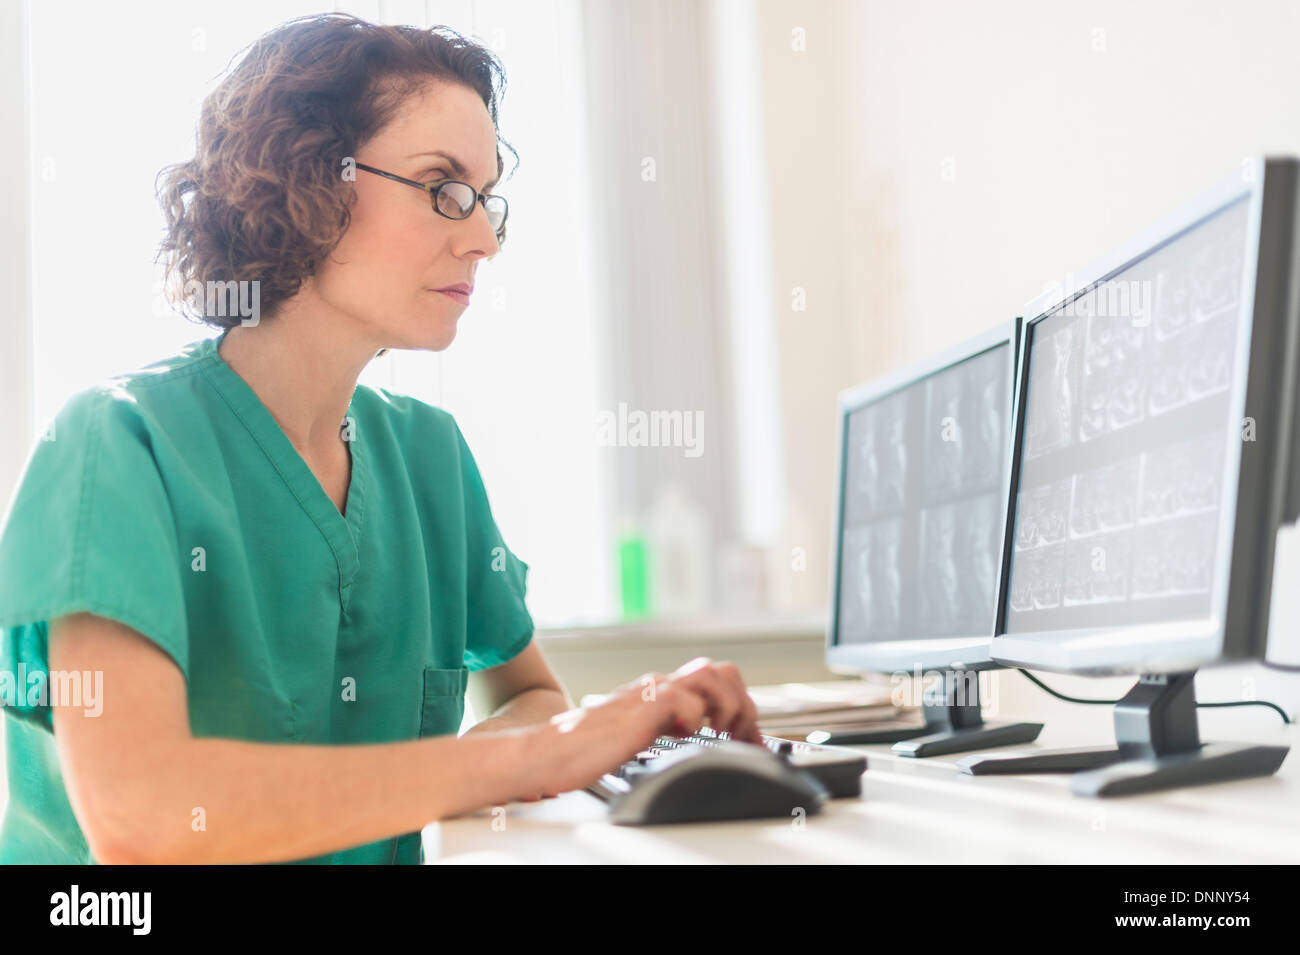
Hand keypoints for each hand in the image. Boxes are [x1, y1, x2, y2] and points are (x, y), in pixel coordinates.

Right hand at [518, 657, 761, 797]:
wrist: (545, 753)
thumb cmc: (581, 751)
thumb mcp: (636, 737)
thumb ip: (663, 729)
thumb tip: (697, 739)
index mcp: (659, 692)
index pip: (716, 679)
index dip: (742, 706)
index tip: (750, 739)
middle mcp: (658, 686)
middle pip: (722, 669)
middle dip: (743, 703)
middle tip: (741, 737)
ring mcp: (649, 695)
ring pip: (711, 675)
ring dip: (728, 706)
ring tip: (721, 734)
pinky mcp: (639, 711)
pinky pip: (683, 699)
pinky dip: (698, 716)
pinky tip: (689, 736)